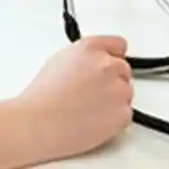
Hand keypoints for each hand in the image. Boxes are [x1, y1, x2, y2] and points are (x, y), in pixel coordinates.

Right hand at [16, 36, 133, 161]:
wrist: (41, 123)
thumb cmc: (42, 97)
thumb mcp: (58, 61)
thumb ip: (83, 58)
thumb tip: (90, 65)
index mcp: (90, 48)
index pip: (118, 44)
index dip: (112, 56)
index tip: (111, 62)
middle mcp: (108, 65)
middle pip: (123, 69)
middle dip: (112, 80)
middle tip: (91, 93)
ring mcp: (119, 89)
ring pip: (126, 92)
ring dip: (114, 99)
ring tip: (87, 108)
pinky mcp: (124, 113)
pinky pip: (127, 114)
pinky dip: (115, 119)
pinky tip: (93, 120)